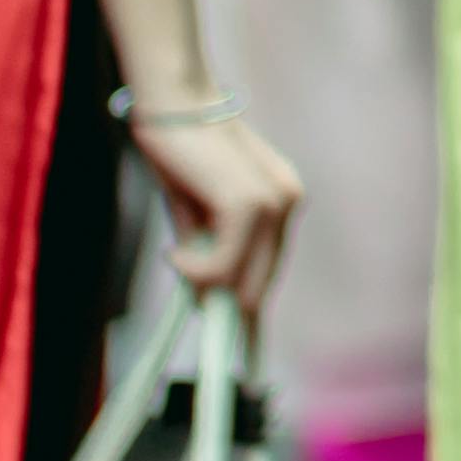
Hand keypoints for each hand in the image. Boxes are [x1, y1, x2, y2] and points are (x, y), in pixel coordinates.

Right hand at [127, 101, 304, 323]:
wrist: (173, 102)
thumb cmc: (179, 153)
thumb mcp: (196, 214)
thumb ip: (207, 252)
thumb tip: (204, 300)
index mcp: (282, 201)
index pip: (269, 271)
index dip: (255, 316)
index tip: (249, 358)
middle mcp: (286, 202)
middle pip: (257, 286)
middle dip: (224, 307)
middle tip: (194, 310)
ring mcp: (273, 204)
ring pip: (239, 282)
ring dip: (201, 282)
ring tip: (175, 255)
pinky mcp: (249, 205)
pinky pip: (221, 266)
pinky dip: (194, 269)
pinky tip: (175, 251)